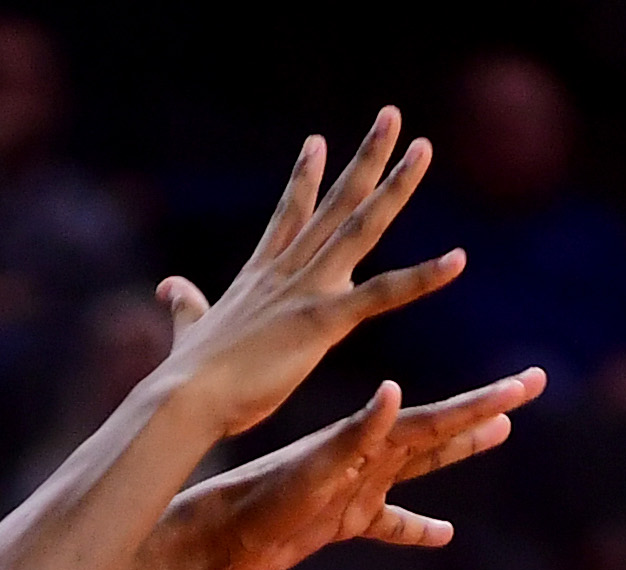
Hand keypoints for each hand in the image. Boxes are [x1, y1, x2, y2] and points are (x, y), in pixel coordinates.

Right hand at [151, 114, 462, 445]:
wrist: (184, 399)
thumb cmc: (186, 376)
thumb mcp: (190, 331)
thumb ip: (185, 306)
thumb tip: (168, 287)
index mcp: (259, 277)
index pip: (288, 217)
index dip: (304, 178)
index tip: (318, 141)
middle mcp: (288, 272)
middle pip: (334, 204)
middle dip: (365, 158)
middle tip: (391, 115)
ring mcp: (308, 291)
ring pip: (361, 227)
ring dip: (396, 187)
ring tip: (424, 148)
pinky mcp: (323, 322)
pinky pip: (383, 294)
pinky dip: (422, 278)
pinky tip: (457, 260)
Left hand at [169, 367, 544, 569]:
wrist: (215, 534)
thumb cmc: (258, 499)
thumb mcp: (311, 467)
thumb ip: (353, 434)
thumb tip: (391, 389)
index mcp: (367, 441)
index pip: (436, 418)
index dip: (483, 403)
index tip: (525, 385)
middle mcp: (369, 458)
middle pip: (439, 432)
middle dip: (485, 411)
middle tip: (531, 385)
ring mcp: (357, 488)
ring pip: (421, 468)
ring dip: (459, 452)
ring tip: (500, 436)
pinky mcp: (341, 521)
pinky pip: (389, 525)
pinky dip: (416, 528)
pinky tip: (445, 534)